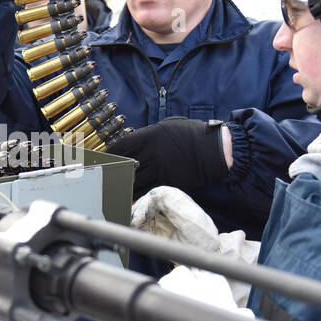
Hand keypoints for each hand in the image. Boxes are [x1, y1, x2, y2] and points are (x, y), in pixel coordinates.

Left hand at [108, 117, 229, 197]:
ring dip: (124, 183)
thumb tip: (133, 142)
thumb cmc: (191, 134)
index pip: (122, 145)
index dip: (111, 152)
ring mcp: (160, 169)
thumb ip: (149, 134)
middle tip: (106, 173)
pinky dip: (137, 193)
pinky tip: (131, 194)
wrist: (213, 150)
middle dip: (114, 169)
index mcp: (151, 136)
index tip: (106, 156)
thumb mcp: (168, 126)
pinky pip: (147, 190)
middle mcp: (152, 153)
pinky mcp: (168, 182)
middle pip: (125, 164)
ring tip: (116, 185)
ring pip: (134, 180)